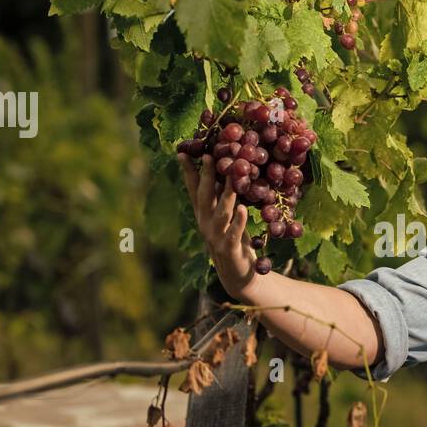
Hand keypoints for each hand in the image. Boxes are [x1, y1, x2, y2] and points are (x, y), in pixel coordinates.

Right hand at [178, 152, 258, 298]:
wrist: (237, 275)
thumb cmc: (233, 240)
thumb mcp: (224, 216)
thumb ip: (221, 196)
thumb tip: (225, 169)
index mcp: (203, 214)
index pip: (193, 190)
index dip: (189, 172)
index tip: (184, 152)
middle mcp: (205, 224)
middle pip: (205, 197)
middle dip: (207, 176)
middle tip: (210, 156)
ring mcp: (216, 237)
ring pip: (221, 212)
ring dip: (227, 194)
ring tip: (233, 176)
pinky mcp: (230, 249)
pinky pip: (234, 232)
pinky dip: (239, 221)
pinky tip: (243, 208)